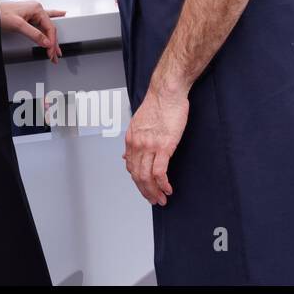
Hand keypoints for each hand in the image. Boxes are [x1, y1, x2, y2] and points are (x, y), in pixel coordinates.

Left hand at [0, 0, 63, 61]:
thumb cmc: (0, 14)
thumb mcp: (18, 25)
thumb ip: (34, 34)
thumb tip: (47, 42)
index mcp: (36, 9)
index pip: (50, 27)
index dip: (51, 42)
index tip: (50, 52)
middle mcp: (36, 9)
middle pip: (49, 29)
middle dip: (53, 44)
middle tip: (54, 56)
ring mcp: (32, 12)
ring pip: (46, 28)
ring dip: (51, 39)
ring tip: (56, 50)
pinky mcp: (28, 16)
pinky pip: (43, 22)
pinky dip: (50, 25)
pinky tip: (59, 16)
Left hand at [123, 81, 188, 205]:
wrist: (166, 93)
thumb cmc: (157, 106)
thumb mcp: (138, 124)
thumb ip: (133, 142)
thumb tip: (126, 157)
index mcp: (131, 140)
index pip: (131, 167)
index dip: (138, 182)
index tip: (145, 189)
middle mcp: (137, 144)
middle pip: (137, 175)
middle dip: (145, 191)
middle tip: (154, 200)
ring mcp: (149, 146)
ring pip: (146, 176)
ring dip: (154, 191)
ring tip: (161, 199)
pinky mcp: (163, 146)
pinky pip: (159, 172)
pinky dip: (163, 184)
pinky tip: (168, 189)